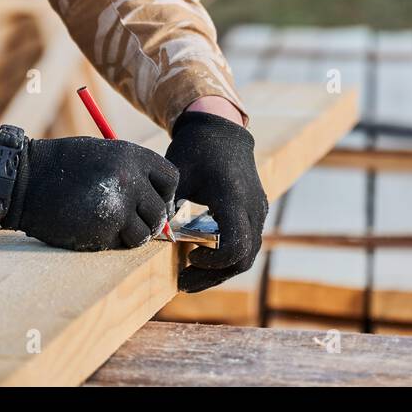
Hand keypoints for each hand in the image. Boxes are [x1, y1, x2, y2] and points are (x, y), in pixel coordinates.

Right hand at [1, 135, 178, 250]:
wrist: (25, 180)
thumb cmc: (64, 167)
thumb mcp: (105, 156)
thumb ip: (133, 173)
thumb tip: (161, 203)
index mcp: (133, 155)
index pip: (171, 179)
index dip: (164, 194)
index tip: (151, 201)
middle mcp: (131, 178)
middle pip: (161, 211)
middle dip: (149, 220)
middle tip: (129, 220)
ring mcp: (119, 205)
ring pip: (145, 233)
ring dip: (131, 234)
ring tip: (108, 224)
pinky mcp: (104, 229)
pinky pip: (121, 243)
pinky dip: (110, 241)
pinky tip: (90, 227)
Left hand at [165, 109, 267, 292]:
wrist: (221, 130)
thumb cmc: (196, 151)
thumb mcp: (177, 175)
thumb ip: (167, 207)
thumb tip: (153, 237)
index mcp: (234, 199)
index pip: (236, 247)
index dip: (213, 262)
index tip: (188, 256)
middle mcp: (253, 209)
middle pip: (243, 260)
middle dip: (212, 276)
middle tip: (182, 282)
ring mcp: (258, 211)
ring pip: (247, 256)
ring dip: (219, 270)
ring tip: (189, 275)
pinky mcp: (255, 213)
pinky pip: (247, 244)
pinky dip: (225, 257)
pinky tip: (200, 258)